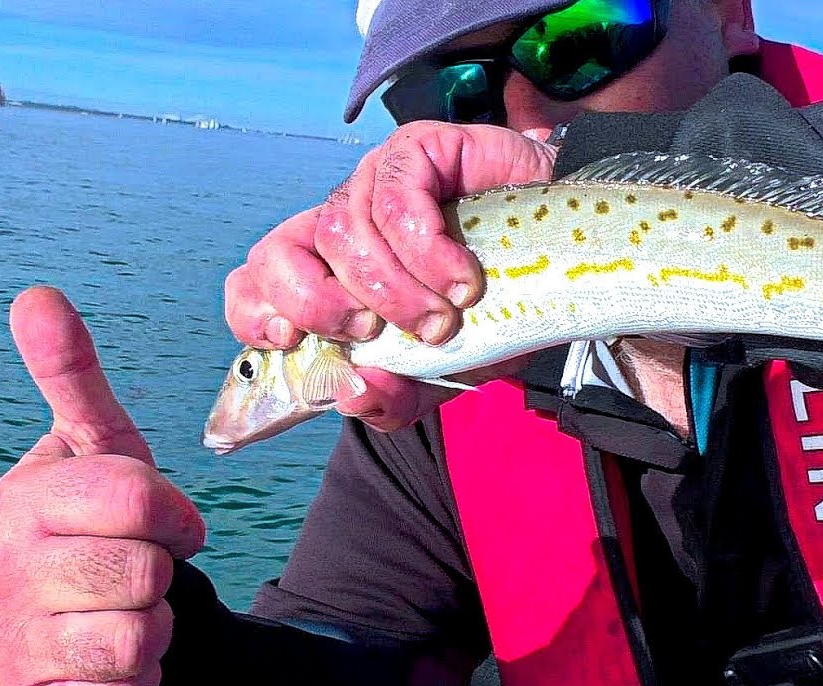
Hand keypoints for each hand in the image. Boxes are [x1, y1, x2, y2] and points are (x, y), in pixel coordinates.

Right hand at [0, 287, 205, 685]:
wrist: (88, 634)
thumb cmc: (102, 533)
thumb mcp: (102, 453)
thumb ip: (74, 380)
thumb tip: (37, 296)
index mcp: (21, 501)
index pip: (137, 497)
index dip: (176, 515)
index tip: (169, 526)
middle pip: (142, 571)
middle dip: (162, 576)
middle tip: (138, 575)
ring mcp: (9, 645)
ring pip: (137, 637)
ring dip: (153, 632)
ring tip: (123, 617)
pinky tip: (108, 668)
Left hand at [224, 121, 556, 429]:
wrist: (569, 261)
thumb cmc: (497, 313)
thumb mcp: (441, 376)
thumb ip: (393, 398)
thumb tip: (353, 392)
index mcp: (331, 273)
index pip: (253, 284)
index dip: (254, 312)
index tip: (291, 341)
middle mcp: (343, 222)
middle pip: (276, 253)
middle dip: (322, 308)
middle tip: (378, 332)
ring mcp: (374, 181)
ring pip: (342, 233)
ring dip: (394, 291)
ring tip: (446, 316)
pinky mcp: (416, 150)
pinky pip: (395, 199)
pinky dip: (426, 251)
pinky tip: (462, 279)